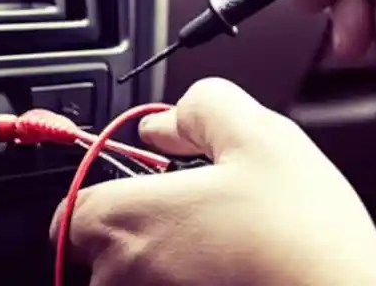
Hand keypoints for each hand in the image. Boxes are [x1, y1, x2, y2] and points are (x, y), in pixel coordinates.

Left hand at [52, 78, 375, 285]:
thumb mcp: (261, 136)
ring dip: (170, 268)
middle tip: (207, 218)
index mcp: (126, 223)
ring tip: (230, 252)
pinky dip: (192, 285)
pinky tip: (237, 276)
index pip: (72, 214)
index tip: (152, 189)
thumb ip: (202, 108)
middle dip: (146, 233)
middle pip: (104, 254)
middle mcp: (122, 281)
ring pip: (140, 283)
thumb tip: (167, 124)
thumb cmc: (303, 237)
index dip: (111, 192)